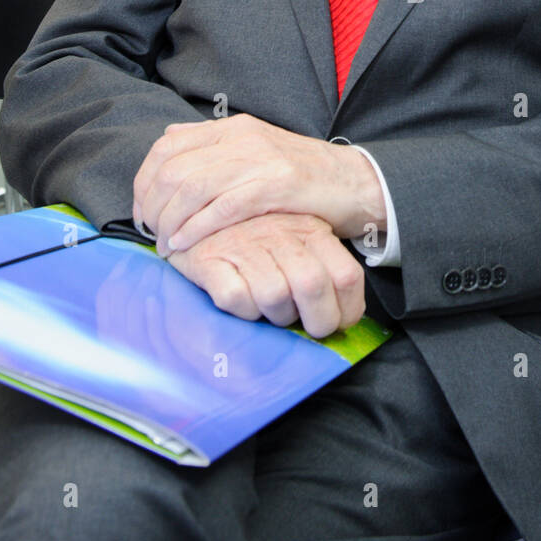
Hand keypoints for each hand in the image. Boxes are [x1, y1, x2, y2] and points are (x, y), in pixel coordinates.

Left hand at [132, 113, 386, 257]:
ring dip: (170, 221)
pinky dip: (195, 228)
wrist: (354, 183)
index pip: (167, 145)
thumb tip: (169, 149)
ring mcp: (259, 159)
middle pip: (173, 167)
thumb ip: (214, 150)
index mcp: (231, 127)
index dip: (144, 181)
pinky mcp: (276, 186)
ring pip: (192, 186)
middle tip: (150, 232)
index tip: (142, 211)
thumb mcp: (254, 152)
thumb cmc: (300, 177)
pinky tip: (185, 244)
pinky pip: (222, 207)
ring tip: (165, 244)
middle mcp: (241, 137)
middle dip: (152, 205)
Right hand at [164, 212, 365, 337]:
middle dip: (315, 320)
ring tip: (271, 310)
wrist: (193, 215)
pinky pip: (235, 297)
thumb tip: (346, 318)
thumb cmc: (255, 241)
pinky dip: (242, 310)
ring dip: (276, 315)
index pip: (346, 275)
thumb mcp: (299, 243)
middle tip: (306, 325)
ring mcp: (242, 244)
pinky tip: (243, 302)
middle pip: (312, 285)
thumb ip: (323, 270)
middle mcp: (279, 234)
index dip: (347, 309)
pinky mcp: (208, 259)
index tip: (338, 322)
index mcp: (309, 230)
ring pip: (274, 295)